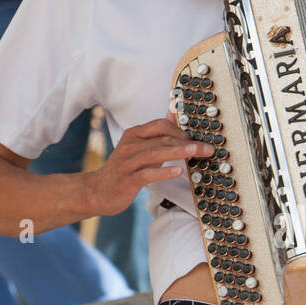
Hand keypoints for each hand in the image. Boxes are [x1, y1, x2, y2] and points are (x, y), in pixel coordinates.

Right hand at [87, 114, 213, 215]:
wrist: (98, 191)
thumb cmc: (124, 169)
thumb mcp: (140, 148)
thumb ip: (157, 134)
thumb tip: (174, 113)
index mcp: (134, 135)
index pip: (160, 125)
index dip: (181, 130)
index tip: (197, 139)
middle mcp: (130, 145)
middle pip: (163, 139)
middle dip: (187, 142)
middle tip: (207, 148)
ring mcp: (128, 162)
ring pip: (156, 153)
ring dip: (179, 152)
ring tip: (196, 152)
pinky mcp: (128, 180)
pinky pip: (147, 174)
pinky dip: (163, 172)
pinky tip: (178, 171)